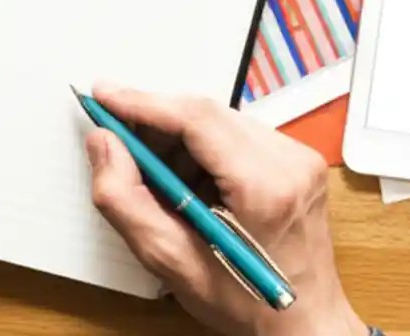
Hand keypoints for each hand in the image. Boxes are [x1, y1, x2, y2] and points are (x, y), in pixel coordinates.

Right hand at [86, 86, 366, 335]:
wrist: (305, 323)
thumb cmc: (245, 305)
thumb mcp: (172, 263)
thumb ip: (127, 200)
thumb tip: (104, 144)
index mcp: (265, 187)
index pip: (196, 119)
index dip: (144, 103)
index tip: (104, 95)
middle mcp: (290, 162)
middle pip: (209, 114)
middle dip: (156, 120)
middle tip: (117, 138)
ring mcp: (300, 158)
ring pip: (223, 121)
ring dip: (180, 138)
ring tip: (156, 176)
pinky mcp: (299, 161)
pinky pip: (241, 136)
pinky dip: (206, 149)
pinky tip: (190, 182)